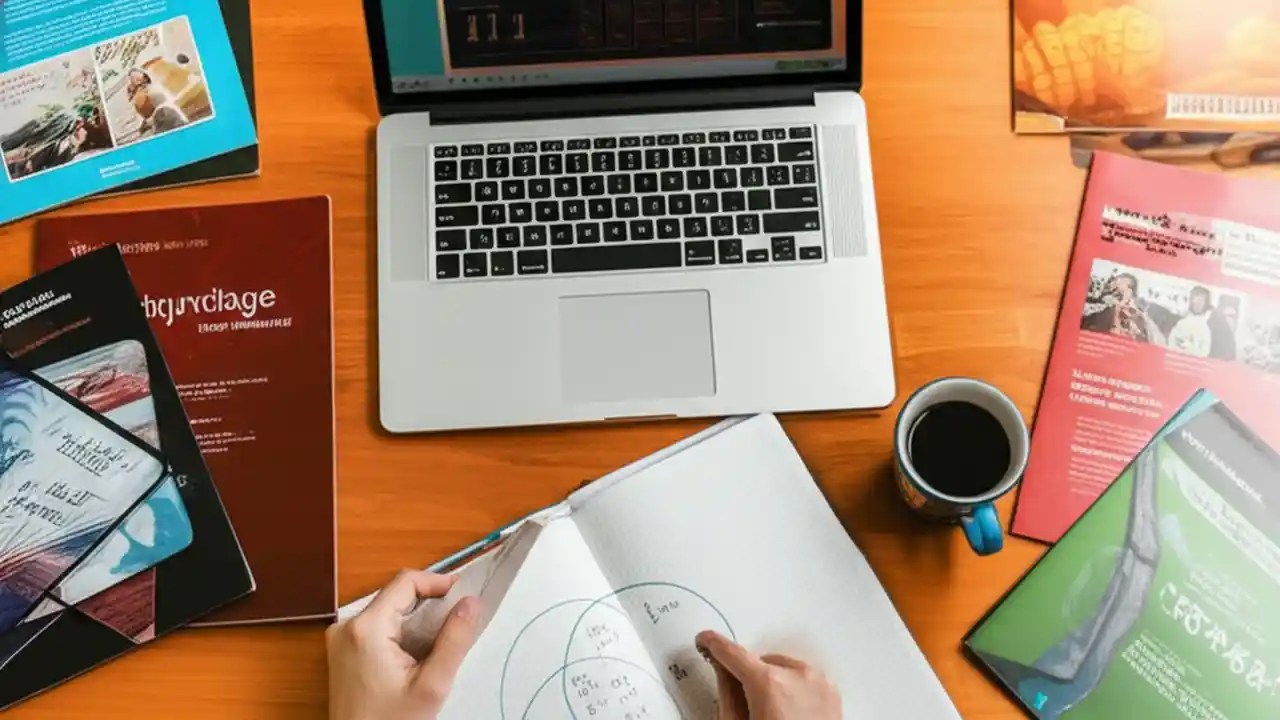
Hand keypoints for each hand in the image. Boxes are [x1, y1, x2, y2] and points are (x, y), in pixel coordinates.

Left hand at [327, 571, 479, 719]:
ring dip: (416, 620)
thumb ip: (454, 640)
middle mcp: (346, 626)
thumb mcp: (431, 685)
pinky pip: (377, 627)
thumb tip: (472, 602)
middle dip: (429, 604)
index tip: (464, 594)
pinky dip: (401, 633)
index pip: (406, 582)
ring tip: (440, 642)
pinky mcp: (342, 652)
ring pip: (388, 611)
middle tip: (457, 622)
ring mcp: (341, 639)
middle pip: (396, 595)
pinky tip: (418, 655)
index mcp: (366, 628)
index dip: (438, 582)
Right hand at [696, 630, 841, 719]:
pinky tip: (788, 713)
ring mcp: (818, 682)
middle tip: (748, 707)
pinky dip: (793, 689)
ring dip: (772, 683)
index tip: (707, 640)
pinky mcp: (831, 692)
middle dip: (749, 679)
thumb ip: (727, 693)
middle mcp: (797, 676)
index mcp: (769, 684)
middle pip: (759, 663)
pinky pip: (804, 679)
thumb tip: (722, 671)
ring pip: (782, 668)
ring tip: (772, 715)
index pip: (733, 652)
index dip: (714, 645)